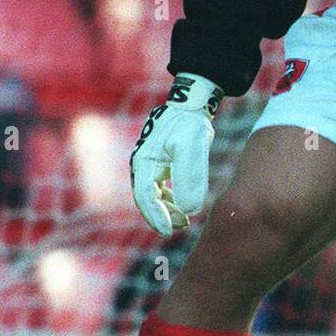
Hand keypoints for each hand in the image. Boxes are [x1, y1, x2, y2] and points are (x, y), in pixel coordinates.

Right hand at [130, 73, 222, 234]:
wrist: (191, 105)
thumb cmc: (190, 125)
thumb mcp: (193, 149)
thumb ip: (190, 178)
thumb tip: (189, 209)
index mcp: (144, 162)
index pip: (146, 196)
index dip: (156, 216)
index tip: (169, 230)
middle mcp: (142, 164)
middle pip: (146, 199)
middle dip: (161, 216)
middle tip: (179, 227)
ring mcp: (149, 164)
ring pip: (153, 195)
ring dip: (166, 209)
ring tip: (184, 220)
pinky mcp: (159, 163)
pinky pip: (159, 188)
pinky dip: (169, 200)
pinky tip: (182, 207)